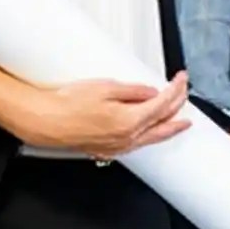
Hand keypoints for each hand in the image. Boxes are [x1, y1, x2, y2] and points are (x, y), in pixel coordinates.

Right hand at [21, 71, 190, 159]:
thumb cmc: (68, 104)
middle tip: (185, 94)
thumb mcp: (106, 87)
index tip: (181, 79)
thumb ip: (134, 91)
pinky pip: (137, 144)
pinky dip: (150, 135)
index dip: (176, 89)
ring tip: (179, 119)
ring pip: (153, 138)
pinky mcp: (106, 149)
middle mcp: (127, 137)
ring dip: (168, 126)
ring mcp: (117, 146)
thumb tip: (152, 91)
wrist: (44, 120)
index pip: (164, 103)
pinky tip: (150, 131)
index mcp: (130, 120)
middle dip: (179, 108)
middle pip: (164, 123)